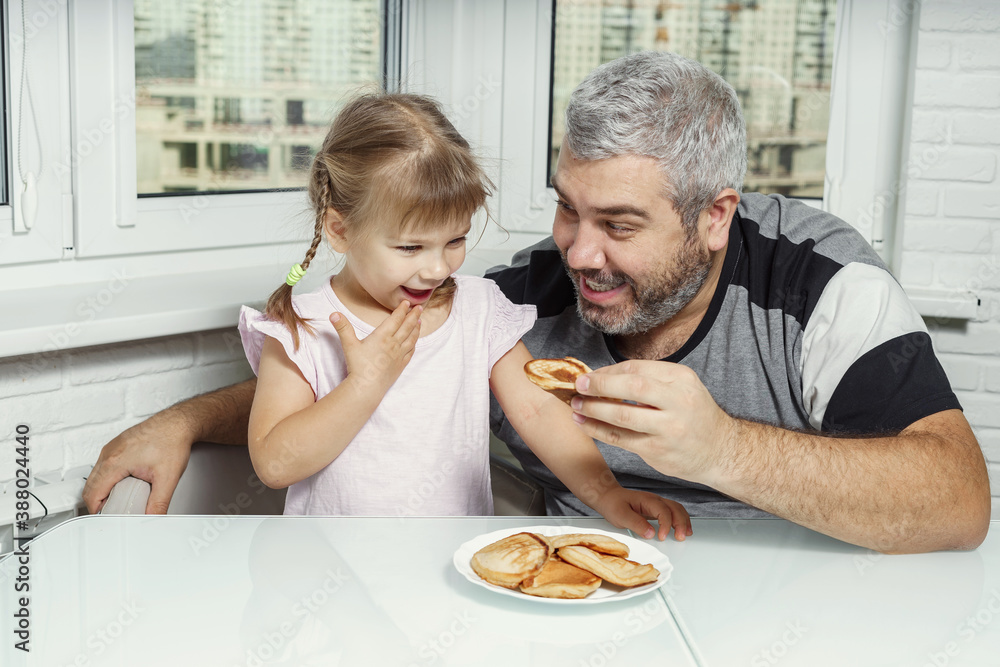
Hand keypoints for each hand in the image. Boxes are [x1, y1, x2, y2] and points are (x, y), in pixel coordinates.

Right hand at [82, 412, 193, 513]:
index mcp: (114, 462)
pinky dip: (108, 478)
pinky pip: (103, 465)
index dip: (97, 511)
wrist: (178, 422)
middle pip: (90, 486)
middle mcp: (109, 453)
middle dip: (99, 502)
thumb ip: (159, 503)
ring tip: (119, 499)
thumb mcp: (167, 479)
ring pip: (95, 475)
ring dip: (102, 490)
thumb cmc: (172, 441)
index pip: (92, 494)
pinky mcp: (117, 445)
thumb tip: (154, 518)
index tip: (106, 518)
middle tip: (114, 511)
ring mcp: (111, 448)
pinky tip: (122, 483)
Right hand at [330, 301, 421, 393]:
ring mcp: (399, 355)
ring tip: (420, 321)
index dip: (402, 310)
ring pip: (411, 338)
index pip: (395, 319)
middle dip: (414, 316)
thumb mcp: (348, 344)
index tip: (407, 303)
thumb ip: (343, 328)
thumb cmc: (358, 366)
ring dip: (416, 328)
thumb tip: (333, 314)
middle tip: (419, 307)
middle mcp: (393, 344)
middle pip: (407, 326)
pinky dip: (414, 344)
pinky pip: (411, 352)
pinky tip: (415, 341)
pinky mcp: (400, 365)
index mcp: (382, 336)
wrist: (367, 387)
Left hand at [570, 360, 737, 485]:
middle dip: (599, 385)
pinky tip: (585, 424)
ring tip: (576, 406)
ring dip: (593, 410)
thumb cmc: (694, 415)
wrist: (720, 450)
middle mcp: (678, 401)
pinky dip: (598, 431)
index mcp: (681, 378)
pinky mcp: (658, 450)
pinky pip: (621, 439)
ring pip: (622, 416)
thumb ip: (648, 380)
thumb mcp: (681, 387)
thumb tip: (603, 377)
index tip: (590, 375)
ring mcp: (669, 428)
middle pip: (631, 388)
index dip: (608, 372)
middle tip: (578, 386)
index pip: (636, 368)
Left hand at [591, 486, 691, 540]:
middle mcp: (655, 500)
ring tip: (686, 534)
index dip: (666, 524)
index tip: (662, 537)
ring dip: (684, 521)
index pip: (663, 511)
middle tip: (680, 537)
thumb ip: (636, 523)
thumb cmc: (613, 504)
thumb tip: (651, 533)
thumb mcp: (620, 515)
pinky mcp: (656, 509)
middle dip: (681, 523)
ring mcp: (657, 504)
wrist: (608, 496)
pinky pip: (673, 512)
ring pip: (677, 509)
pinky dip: (680, 520)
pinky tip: (681, 529)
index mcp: (647, 500)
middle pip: (675, 508)